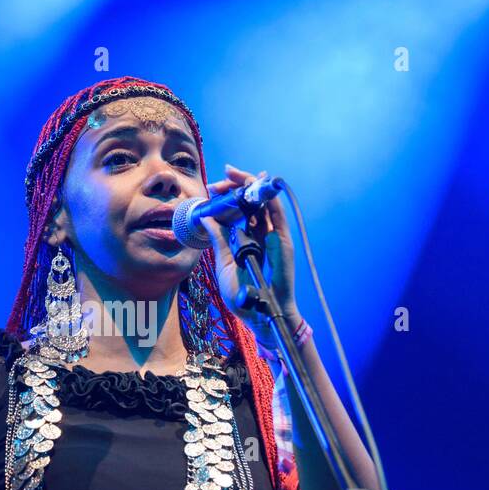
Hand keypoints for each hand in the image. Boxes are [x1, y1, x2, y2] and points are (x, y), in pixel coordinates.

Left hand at [199, 163, 298, 334]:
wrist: (259, 314)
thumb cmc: (243, 294)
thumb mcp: (224, 262)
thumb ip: (218, 239)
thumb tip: (204, 217)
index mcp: (249, 237)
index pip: (241, 209)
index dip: (229, 194)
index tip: (214, 185)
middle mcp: (263, 233)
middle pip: (253, 201)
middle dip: (238, 184)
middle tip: (223, 176)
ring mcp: (274, 237)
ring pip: (266, 203)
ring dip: (252, 186)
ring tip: (236, 175)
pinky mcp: (283, 243)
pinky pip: (278, 216)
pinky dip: (270, 199)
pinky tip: (261, 185)